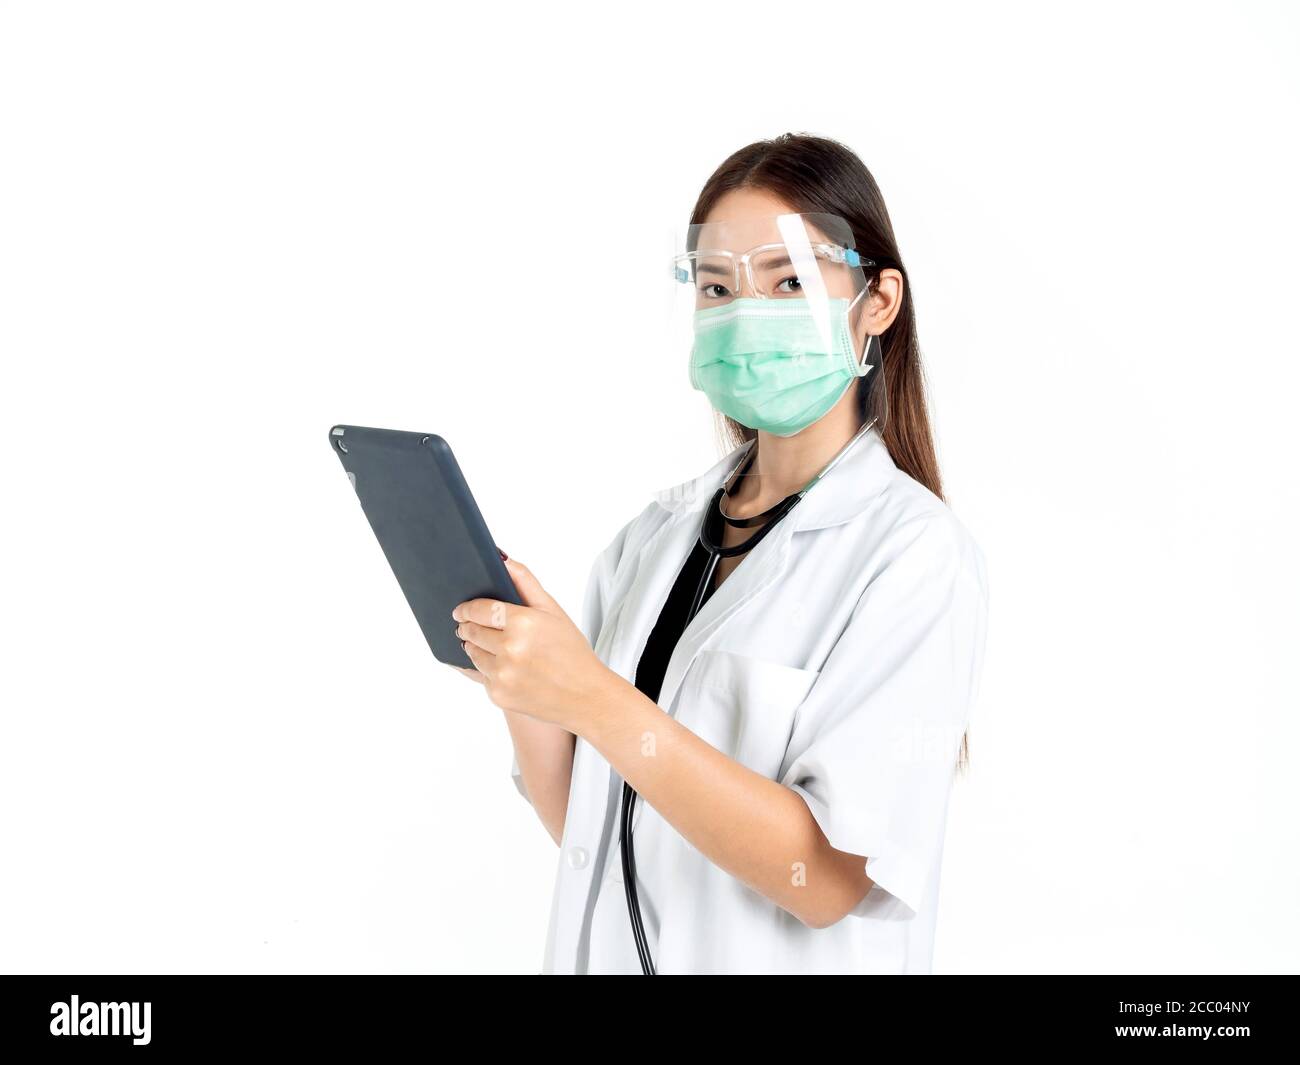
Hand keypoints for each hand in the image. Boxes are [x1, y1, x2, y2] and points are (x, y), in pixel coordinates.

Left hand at [452, 557, 614, 731]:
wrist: (586, 697)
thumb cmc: (572, 651)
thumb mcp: (554, 611)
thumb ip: (526, 582)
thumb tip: (501, 558)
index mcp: (523, 623)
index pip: (479, 609)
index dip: (467, 608)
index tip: (461, 609)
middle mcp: (510, 649)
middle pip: (471, 631)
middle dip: (467, 626)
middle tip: (468, 625)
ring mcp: (502, 674)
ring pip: (472, 654)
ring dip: (475, 648)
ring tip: (491, 646)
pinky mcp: (498, 695)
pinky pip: (480, 676)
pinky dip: (487, 670)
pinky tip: (504, 667)